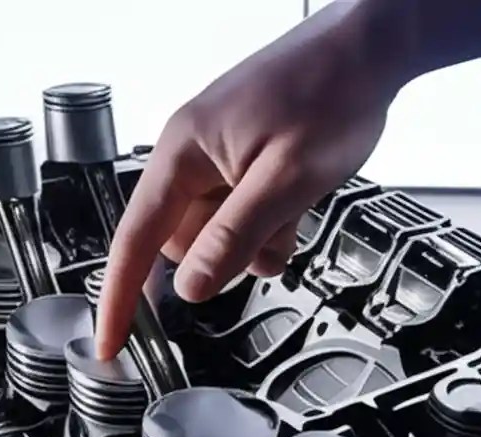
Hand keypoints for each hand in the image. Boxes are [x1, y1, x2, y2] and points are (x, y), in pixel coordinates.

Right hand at [94, 0, 409, 358]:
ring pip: (216, 232)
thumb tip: (190, 287)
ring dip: (254, 239)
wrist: (369, 48)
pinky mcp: (243, 160)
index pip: (135, 240)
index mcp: (183, 153)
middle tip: (275, 231)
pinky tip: (298, 197)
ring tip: (295, 204)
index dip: (120, 299)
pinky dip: (268, 221)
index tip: (111, 344)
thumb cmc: (330, 93)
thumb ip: (234, 236)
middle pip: (182, 241)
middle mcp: (191, 154)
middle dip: (224, 255)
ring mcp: (217, 157)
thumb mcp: (286, 179)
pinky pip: (240, 213)